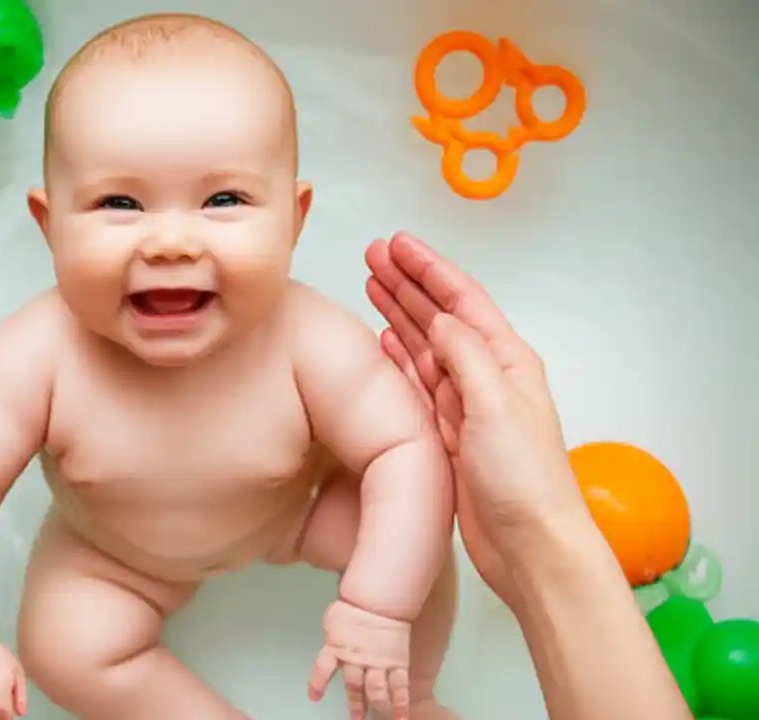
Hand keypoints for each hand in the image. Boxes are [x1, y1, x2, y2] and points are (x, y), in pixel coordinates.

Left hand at [308, 600, 410, 719]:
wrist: (379, 598)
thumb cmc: (353, 605)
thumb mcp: (334, 620)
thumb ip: (333, 636)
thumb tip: (332, 641)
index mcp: (336, 647)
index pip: (322, 669)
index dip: (317, 684)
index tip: (314, 697)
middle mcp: (355, 660)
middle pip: (354, 686)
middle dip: (355, 704)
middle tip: (356, 719)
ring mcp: (378, 663)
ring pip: (376, 690)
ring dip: (376, 707)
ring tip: (377, 717)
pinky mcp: (398, 663)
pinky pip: (400, 686)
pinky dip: (401, 704)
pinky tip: (402, 717)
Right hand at [364, 232, 587, 598]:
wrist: (529, 546)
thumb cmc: (526, 482)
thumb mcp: (496, 405)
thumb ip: (465, 356)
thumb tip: (439, 320)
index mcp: (506, 363)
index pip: (462, 300)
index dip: (429, 268)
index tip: (397, 244)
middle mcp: (486, 379)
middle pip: (440, 316)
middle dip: (407, 282)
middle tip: (373, 255)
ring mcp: (465, 406)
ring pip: (424, 345)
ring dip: (398, 314)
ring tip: (371, 285)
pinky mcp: (446, 434)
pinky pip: (417, 383)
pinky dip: (398, 359)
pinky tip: (384, 342)